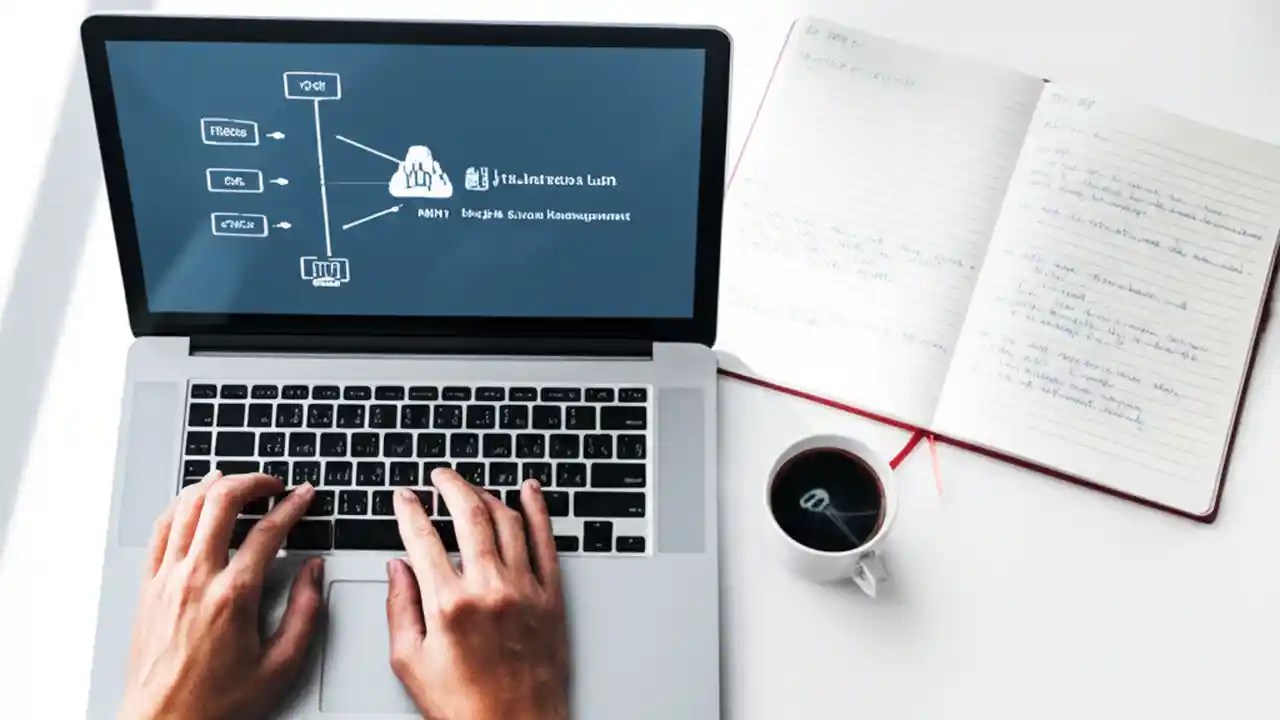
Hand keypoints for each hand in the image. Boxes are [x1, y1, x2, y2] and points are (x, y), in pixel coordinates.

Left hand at [119, 472, 324, 719]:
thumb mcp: (280, 665)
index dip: (293, 505)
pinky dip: (180, 506)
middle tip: (272, 483)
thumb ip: (305, 613)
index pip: (268, 531)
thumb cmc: (216, 703)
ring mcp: (167, 579)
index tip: (304, 496)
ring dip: (214, 485)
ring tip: (235, 481)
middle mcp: (196, 579)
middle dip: (252, 481)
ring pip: (186, 507)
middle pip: (222, 501)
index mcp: (233, 596)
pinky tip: (194, 502)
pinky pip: (160, 529)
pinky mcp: (148, 586)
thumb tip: (313, 572)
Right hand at [386, 469, 568, 719]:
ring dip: (488, 495)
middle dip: (451, 486)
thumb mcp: (411, 663)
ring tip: (473, 487)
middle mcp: (489, 589)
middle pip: (470, 515)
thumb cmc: (465, 707)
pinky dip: (539, 510)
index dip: (410, 510)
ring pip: (508, 520)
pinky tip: (530, 492)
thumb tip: (397, 568)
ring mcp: (524, 589)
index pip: (423, 537)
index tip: (405, 497)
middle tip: (440, 476)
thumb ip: (400, 609)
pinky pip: (547, 541)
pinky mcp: (551, 596)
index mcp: (448, 605)